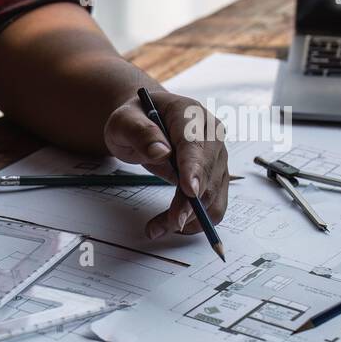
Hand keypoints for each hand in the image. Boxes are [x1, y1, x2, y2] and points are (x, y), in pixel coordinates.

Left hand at [103, 89, 229, 239]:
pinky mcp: (216, 175)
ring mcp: (216, 156)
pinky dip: (195, 220)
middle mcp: (211, 134)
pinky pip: (213, 204)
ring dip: (190, 217)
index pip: (195, 143)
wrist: (143, 123)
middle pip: (208, 173)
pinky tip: (170, 223)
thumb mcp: (124, 121)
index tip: (190, 191)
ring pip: (213, 194)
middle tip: (169, 223)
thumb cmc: (134, 120)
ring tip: (157, 227)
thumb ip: (139, 133)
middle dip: (190, 202)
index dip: (194, 168)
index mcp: (189, 114)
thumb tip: (160, 152)